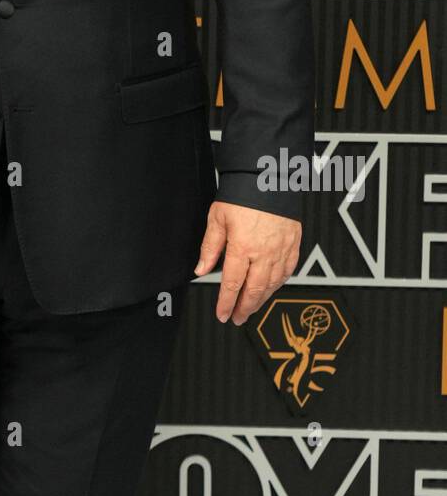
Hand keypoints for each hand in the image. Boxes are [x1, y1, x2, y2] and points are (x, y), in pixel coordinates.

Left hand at [193, 201, 300, 325]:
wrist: (269, 177)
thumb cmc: (243, 194)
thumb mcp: (217, 218)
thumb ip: (210, 247)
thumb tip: (201, 269)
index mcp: (242, 247)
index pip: (232, 284)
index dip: (225, 303)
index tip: (222, 314)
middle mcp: (263, 253)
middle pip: (254, 290)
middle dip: (244, 308)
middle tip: (237, 318)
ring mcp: (281, 250)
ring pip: (272, 284)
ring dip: (261, 300)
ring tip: (251, 307)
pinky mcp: (293, 244)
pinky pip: (288, 271)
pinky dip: (278, 284)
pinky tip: (272, 288)